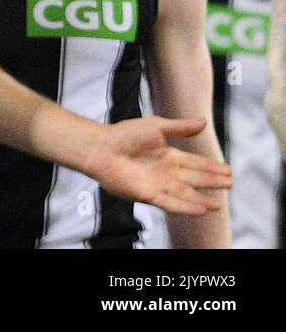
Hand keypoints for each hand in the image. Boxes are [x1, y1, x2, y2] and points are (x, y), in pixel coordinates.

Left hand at [82, 116, 231, 214]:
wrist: (101, 147)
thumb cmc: (125, 134)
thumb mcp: (157, 127)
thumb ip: (181, 128)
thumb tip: (204, 122)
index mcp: (168, 156)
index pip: (195, 163)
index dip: (212, 167)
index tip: (228, 170)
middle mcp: (165, 172)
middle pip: (194, 179)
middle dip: (212, 182)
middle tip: (230, 183)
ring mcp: (158, 184)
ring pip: (186, 194)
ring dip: (202, 199)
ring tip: (219, 203)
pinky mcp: (148, 195)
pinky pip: (171, 203)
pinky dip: (187, 207)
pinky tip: (201, 209)